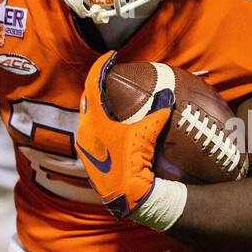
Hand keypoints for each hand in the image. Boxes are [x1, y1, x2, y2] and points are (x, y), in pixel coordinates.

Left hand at [75, 51, 172, 218]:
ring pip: (88, 117)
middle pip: (87, 100)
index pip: (93, 85)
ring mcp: (84, 147)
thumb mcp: (146, 135)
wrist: (126, 195)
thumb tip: (168, 94)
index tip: (110, 56)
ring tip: (111, 101)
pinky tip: (113, 127)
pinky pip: (91, 132)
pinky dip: (101, 123)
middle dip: (98, 87)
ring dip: (98, 107)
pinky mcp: (89, 159)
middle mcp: (83, 131)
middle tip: (110, 78)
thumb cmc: (132, 162)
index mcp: (93, 120)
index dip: (101, 67)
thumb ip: (157, 113)